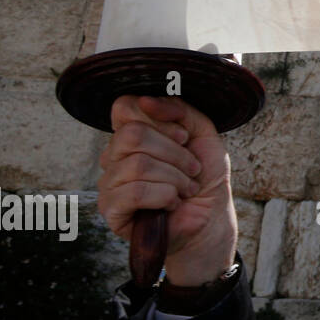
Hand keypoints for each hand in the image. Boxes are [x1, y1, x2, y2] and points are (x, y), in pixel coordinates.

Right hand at [97, 95, 236, 285]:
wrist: (211, 218)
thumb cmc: (204, 176)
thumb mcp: (202, 133)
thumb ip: (180, 110)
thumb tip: (146, 101)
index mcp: (132, 134)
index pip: (124, 107)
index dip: (159, 117)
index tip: (184, 136)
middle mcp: (113, 156)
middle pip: (132, 134)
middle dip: (174, 152)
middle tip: (192, 168)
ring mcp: (109, 182)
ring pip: (137, 164)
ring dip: (175, 176)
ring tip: (186, 188)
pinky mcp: (111, 210)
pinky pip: (135, 191)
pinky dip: (165, 195)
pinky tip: (173, 202)